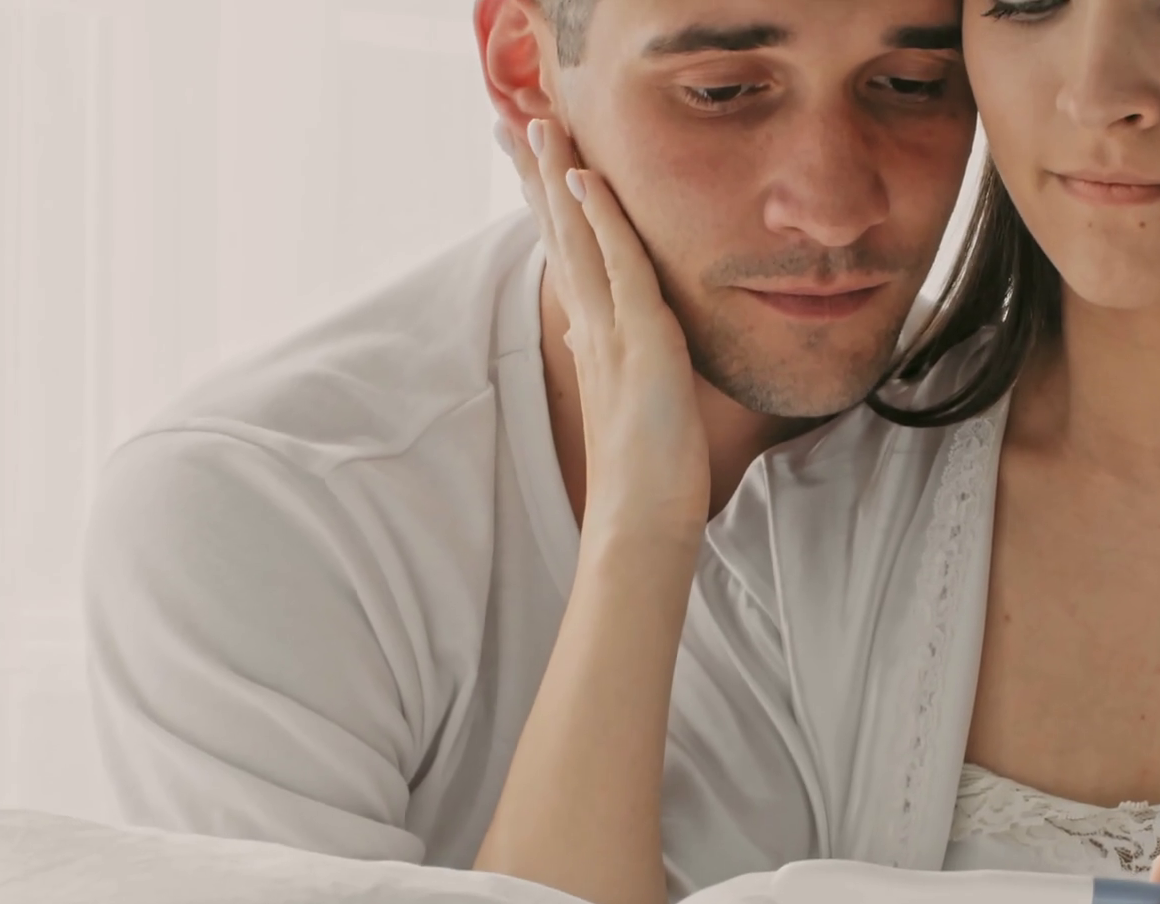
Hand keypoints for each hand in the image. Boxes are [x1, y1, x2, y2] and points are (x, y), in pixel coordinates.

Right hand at [500, 119, 708, 542]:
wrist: (640, 525)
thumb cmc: (645, 475)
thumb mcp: (628, 403)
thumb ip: (608, 360)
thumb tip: (582, 333)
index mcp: (594, 339)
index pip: (567, 258)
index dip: (548, 209)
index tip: (530, 163)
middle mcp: (592, 329)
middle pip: (558, 237)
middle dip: (537, 178)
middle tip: (514, 122)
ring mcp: (612, 333)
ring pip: (579, 241)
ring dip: (559, 180)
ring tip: (541, 127)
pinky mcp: (641, 343)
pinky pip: (621, 268)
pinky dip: (603, 223)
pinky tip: (588, 183)